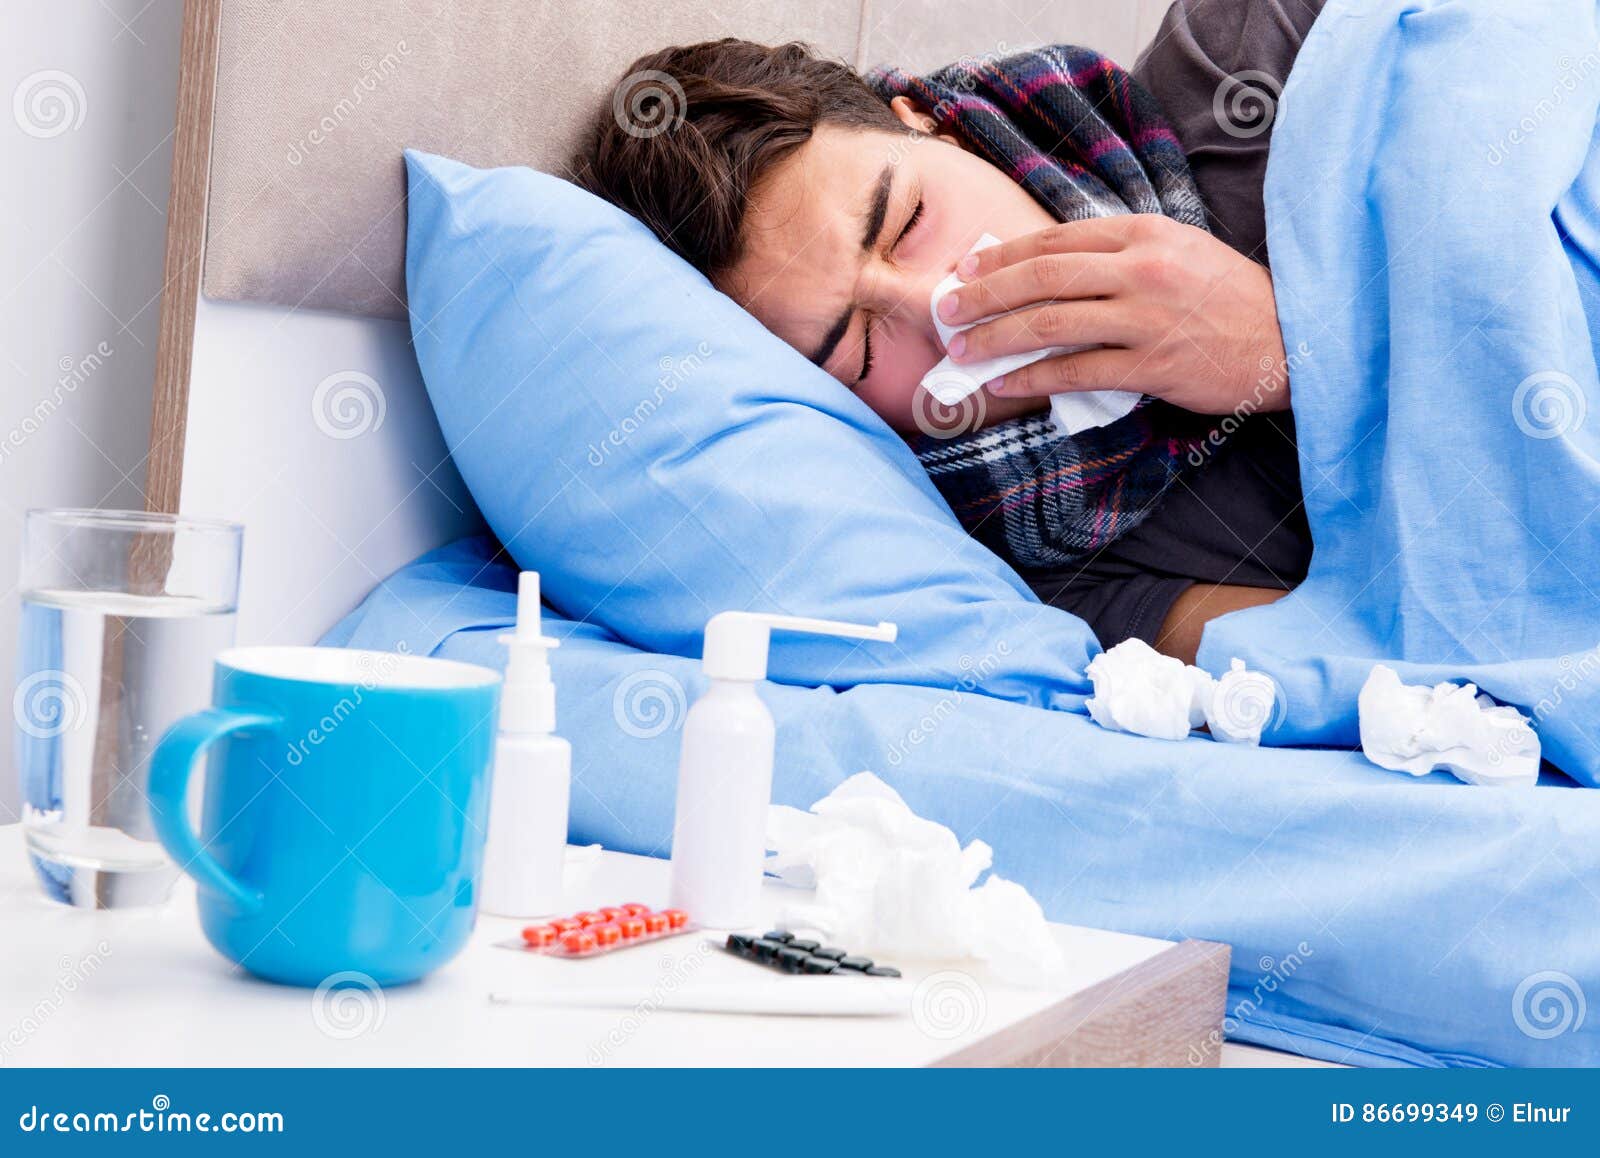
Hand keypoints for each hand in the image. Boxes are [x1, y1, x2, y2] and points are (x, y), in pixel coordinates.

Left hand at [940, 216, 1289, 414]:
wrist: (1289, 338)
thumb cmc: (1227, 297)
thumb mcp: (1177, 252)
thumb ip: (1119, 254)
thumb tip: (1050, 267)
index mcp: (1143, 234)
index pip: (1057, 239)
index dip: (1004, 255)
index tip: (967, 268)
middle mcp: (1141, 269)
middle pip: (1043, 276)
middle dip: (985, 293)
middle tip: (948, 309)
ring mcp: (1146, 318)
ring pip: (1052, 324)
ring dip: (997, 338)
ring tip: (963, 352)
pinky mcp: (1152, 365)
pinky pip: (1077, 371)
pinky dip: (1034, 378)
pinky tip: (1004, 384)